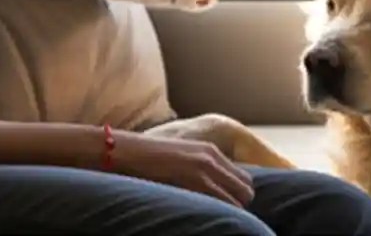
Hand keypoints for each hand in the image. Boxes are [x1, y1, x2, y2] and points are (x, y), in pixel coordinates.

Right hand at [110, 131, 253, 207]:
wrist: (124, 151)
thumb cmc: (146, 160)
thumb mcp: (180, 158)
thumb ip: (198, 168)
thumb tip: (210, 189)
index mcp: (210, 151)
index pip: (244, 179)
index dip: (237, 196)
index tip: (226, 206)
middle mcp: (212, 158)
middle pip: (246, 191)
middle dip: (238, 206)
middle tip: (221, 216)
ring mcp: (204, 169)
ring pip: (237, 202)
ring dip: (230, 214)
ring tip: (214, 219)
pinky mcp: (195, 181)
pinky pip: (221, 204)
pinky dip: (219, 215)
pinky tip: (204, 217)